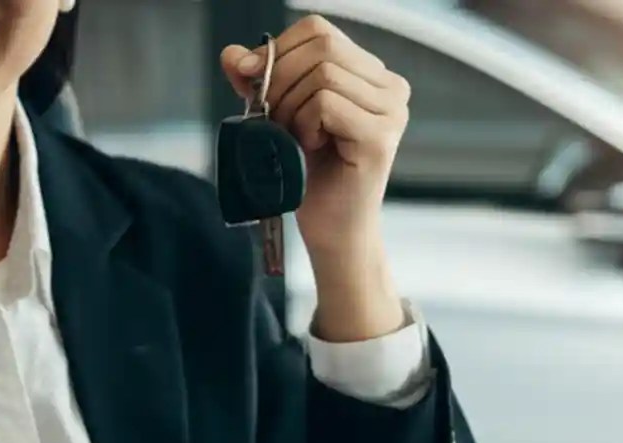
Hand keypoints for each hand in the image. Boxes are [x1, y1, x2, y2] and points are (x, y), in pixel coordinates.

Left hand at [221, 15, 410, 341]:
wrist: (329, 230)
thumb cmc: (309, 176)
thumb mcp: (278, 118)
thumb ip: (259, 83)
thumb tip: (231, 54)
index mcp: (371, 75)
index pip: (319, 31)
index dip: (278, 50)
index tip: (251, 81)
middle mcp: (390, 87)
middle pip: (321, 48)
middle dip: (279, 80)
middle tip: (273, 118)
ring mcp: (391, 111)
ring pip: (322, 74)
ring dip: (291, 107)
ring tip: (296, 139)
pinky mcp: (380, 136)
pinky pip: (325, 103)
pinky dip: (304, 124)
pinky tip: (310, 148)